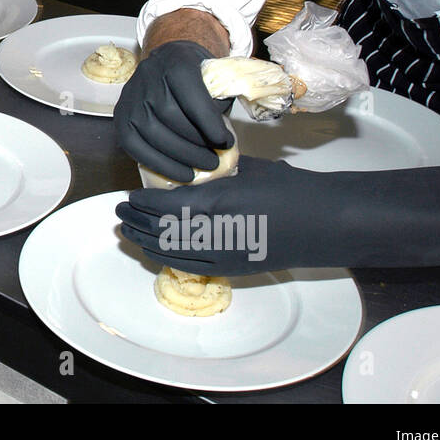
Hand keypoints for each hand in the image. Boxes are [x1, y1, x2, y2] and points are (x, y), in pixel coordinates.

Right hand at [114, 40, 233, 181]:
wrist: (167, 62)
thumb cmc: (196, 75)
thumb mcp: (213, 77)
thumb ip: (218, 102)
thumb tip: (223, 139)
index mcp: (176, 62)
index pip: (191, 96)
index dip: (208, 123)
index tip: (225, 142)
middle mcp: (148, 76)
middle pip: (170, 115)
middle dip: (195, 143)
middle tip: (214, 159)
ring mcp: (131, 97)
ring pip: (152, 132)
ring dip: (180, 157)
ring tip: (201, 166)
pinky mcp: (120, 116)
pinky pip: (134, 145)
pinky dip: (158, 163)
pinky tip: (179, 171)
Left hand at [115, 156, 439, 272]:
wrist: (321, 222)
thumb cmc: (286, 188)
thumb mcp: (243, 171)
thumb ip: (212, 175)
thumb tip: (187, 172)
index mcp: (215, 203)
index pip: (163, 206)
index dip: (140, 203)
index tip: (126, 196)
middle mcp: (213, 233)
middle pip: (160, 232)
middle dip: (135, 224)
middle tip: (118, 215)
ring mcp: (222, 256)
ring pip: (171, 253)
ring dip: (146, 242)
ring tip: (129, 232)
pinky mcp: (232, 269)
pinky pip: (190, 266)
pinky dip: (168, 256)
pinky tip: (159, 248)